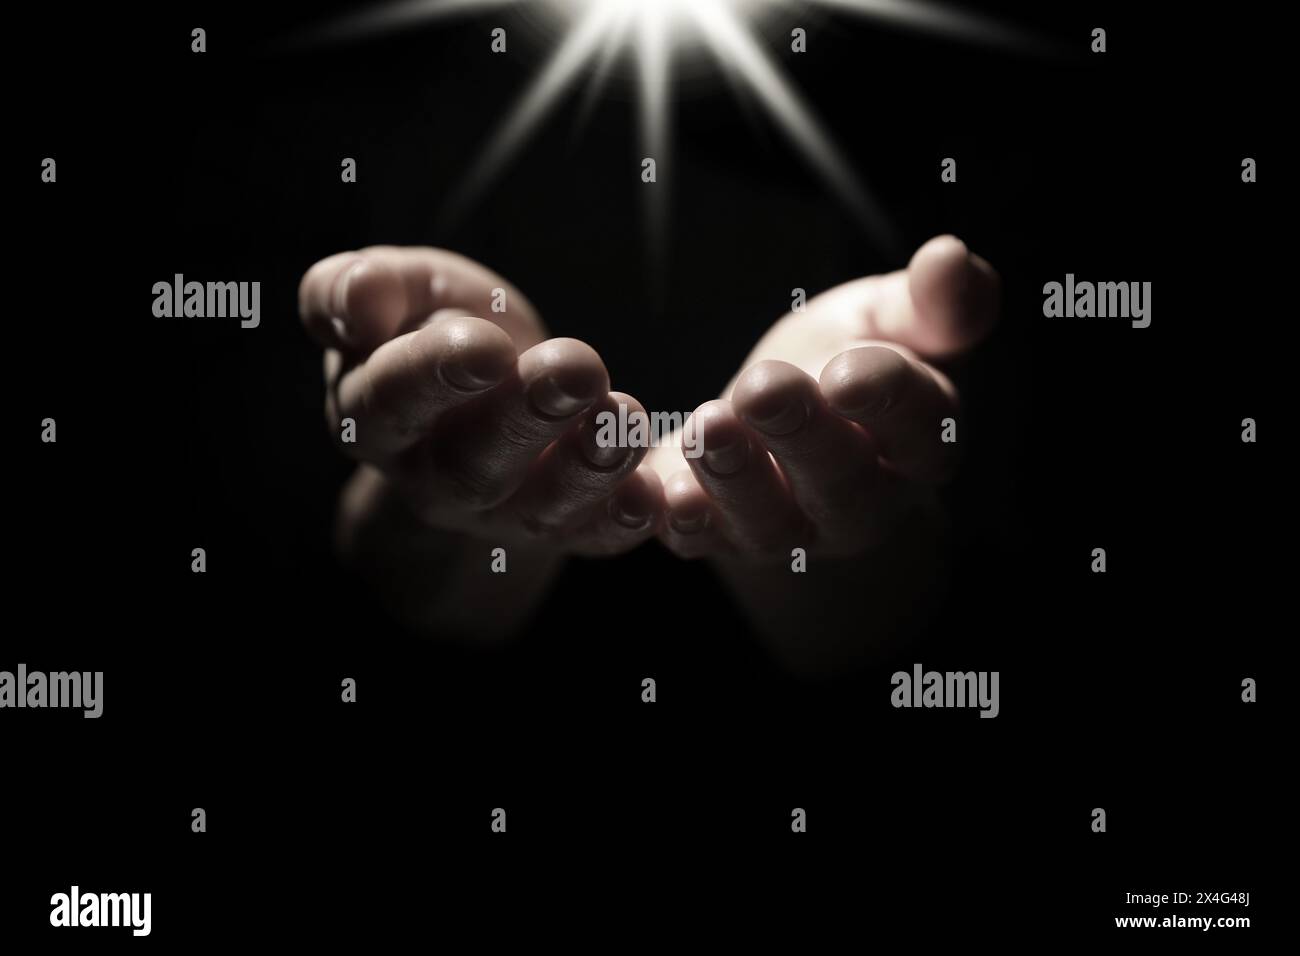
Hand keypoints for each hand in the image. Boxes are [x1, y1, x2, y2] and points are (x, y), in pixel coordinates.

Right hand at [298, 246, 662, 634]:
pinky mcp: (565, 527)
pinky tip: (656, 495)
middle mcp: (432, 479)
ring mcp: (500, 513)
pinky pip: (594, 538)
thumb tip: (359, 296)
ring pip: (539, 507)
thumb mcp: (397, 293)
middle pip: (472, 462)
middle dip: (527, 417)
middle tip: (578, 368)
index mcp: (375, 415)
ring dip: (587, 468)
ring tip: (626, 420)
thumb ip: (354, 289)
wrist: (483, 395)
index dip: (433, 375)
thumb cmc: (436, 329)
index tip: (487, 347)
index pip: (391, 399)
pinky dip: (624, 520)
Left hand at [647, 235, 999, 560]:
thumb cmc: (844, 365)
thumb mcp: (890, 322)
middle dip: (801, 436)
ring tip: (708, 427)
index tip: (848, 371)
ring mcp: (788, 528)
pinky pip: (699, 539)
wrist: (778, 426)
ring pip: (769, 522)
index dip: (887, 401)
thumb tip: (951, 254)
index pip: (919, 428)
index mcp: (917, 444)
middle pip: (841, 483)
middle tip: (763, 388)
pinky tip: (658, 494)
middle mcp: (859, 503)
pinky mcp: (717, 535)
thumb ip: (930, 302)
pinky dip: (677, 520)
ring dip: (735, 477)